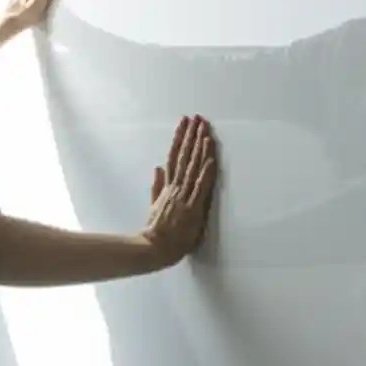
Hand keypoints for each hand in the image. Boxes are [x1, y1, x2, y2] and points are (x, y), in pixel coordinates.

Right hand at [142, 115, 218, 265]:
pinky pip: (200, 188)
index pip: (174, 156)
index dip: (180, 138)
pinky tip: (211, 160)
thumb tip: (157, 168)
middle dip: (191, 136)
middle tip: (198, 117)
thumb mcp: (154, 204)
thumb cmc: (156, 230)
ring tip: (206, 132)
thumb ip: (156, 186)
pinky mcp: (193, 209)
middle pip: (185, 157)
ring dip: (200, 149)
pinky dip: (205, 174)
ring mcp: (184, 197)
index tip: (185, 122)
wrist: (154, 247)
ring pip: (193, 168)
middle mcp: (176, 188)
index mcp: (168, 186)